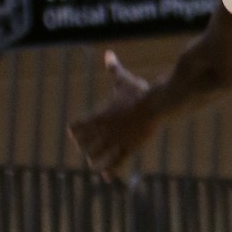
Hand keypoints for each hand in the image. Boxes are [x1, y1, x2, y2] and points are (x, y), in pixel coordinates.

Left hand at [69, 50, 160, 179]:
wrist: (156, 105)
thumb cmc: (139, 92)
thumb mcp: (123, 80)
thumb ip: (113, 69)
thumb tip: (108, 53)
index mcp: (100, 114)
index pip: (77, 126)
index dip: (75, 131)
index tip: (76, 132)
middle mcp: (104, 129)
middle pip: (85, 144)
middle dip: (85, 147)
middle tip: (87, 149)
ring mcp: (116, 140)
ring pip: (98, 155)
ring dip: (95, 160)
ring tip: (94, 165)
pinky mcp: (129, 148)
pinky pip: (116, 163)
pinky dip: (111, 171)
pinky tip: (107, 178)